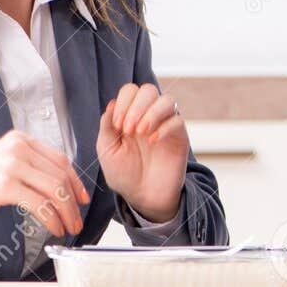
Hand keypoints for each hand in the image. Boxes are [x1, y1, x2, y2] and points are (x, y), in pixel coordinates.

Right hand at [0, 130, 89, 234]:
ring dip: (66, 213)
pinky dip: (52, 219)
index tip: (82, 199)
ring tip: (69, 228)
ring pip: (54, 190)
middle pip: (60, 177)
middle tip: (76, 221)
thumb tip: (63, 185)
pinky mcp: (4, 185)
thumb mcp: (6, 164)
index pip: (60, 160)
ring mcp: (11, 165)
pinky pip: (39, 204)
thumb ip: (31, 167)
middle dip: (73, 203)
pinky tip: (54, 228)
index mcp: (21, 140)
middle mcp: (18, 147)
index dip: (76, 182)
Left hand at [98, 82, 188, 223]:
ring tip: (141, 133)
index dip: (123, 103)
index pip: (130, 91)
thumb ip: (107, 125)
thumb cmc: (124, 174)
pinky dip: (164, 127)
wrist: (143, 197)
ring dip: (151, 113)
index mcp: (130, 115)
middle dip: (136, 107)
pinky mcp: (180, 137)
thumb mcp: (107, 149)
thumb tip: (111, 102)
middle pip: (148, 90)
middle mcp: (149, 116)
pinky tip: (153, 141)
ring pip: (167, 100)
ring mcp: (165, 125)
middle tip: (128, 130)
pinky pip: (177, 120)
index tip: (117, 126)